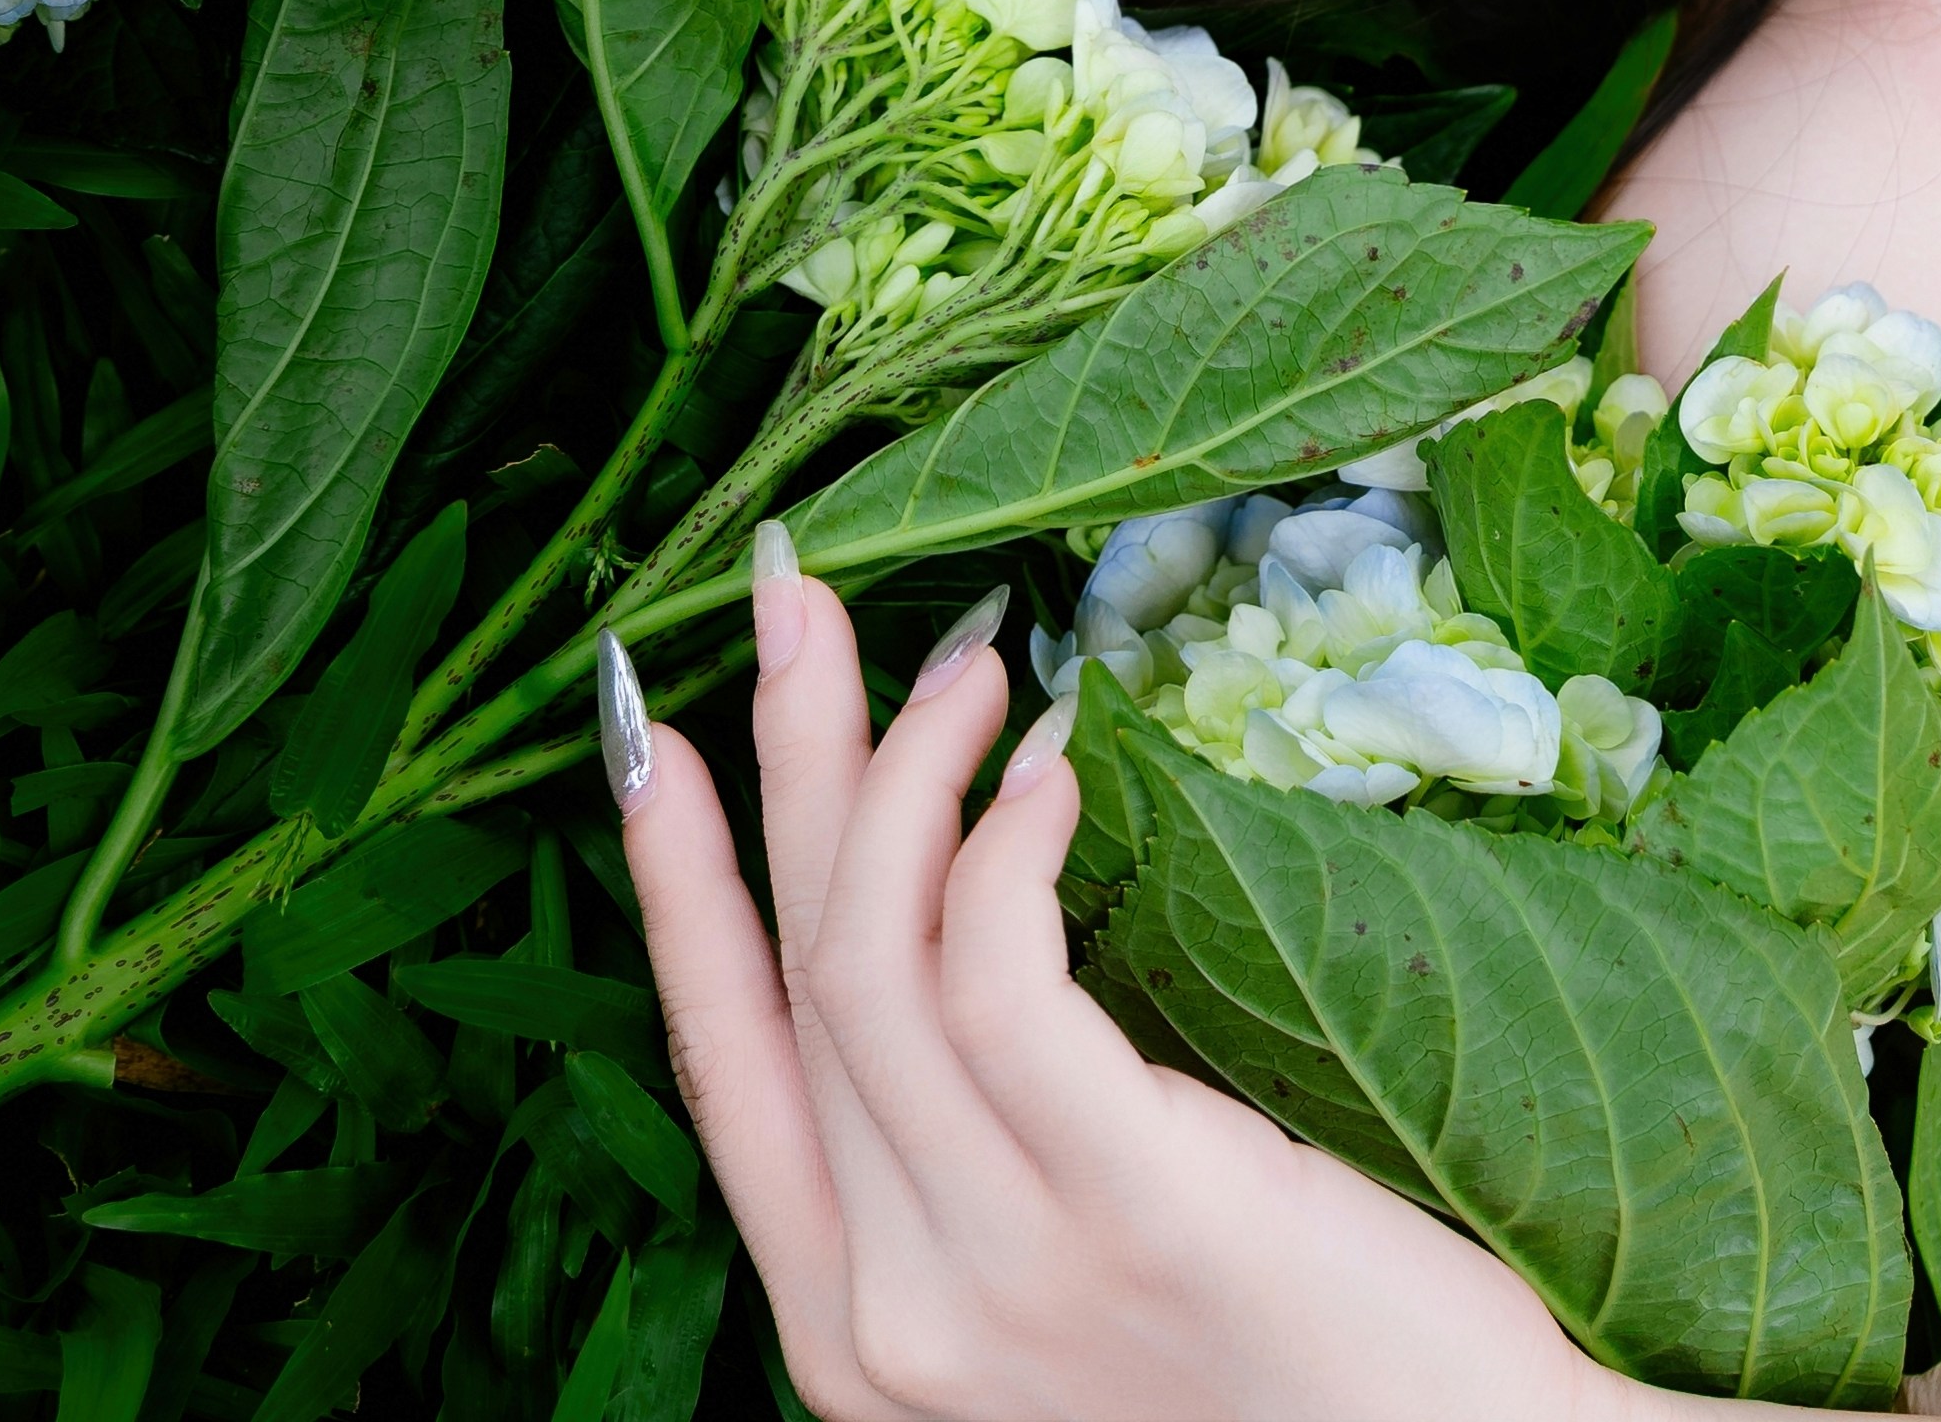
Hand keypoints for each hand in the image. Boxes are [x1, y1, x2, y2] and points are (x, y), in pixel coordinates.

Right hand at [616, 530, 1661, 1421]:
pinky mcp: (1132, 1210)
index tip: (648, 730)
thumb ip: (979, 1171)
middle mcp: (894, 1318)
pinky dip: (1002, 843)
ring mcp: (1001, 1276)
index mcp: (856, 1335)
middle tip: (797, 596)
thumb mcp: (1068, 1296)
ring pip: (871, 960)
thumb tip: (944, 942)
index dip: (675, 885)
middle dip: (780, 758)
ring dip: (900, 768)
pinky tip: (1051, 769)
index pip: (723, 1066)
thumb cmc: (1293, 1383)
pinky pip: (1000, 982)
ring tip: (964, 658)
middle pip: (794, 976)